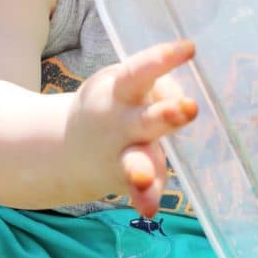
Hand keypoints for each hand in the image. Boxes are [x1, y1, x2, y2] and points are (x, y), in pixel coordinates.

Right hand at [66, 39, 196, 216]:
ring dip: (142, 169)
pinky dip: (143, 198)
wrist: (67, 147)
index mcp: (118, 88)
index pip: (143, 69)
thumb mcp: (124, 83)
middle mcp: (120, 120)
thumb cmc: (114, 104)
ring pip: (135, 160)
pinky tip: (149, 209)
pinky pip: (138, 189)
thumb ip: (158, 89)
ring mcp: (122, 152)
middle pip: (146, 117)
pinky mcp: (130, 179)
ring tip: (145, 179)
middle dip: (167, 114)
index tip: (189, 48)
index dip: (164, 58)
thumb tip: (183, 103)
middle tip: (190, 108)